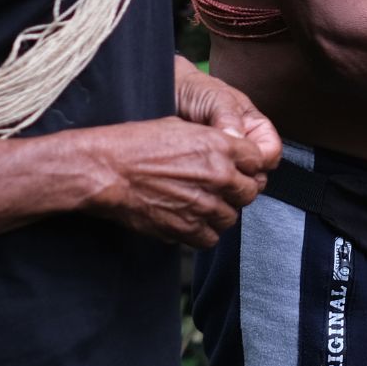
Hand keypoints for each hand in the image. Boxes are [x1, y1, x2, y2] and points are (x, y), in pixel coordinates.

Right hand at [75, 116, 265, 248]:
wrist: (108, 170)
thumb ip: (212, 141)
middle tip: (221, 189)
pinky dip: (203, 232)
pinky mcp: (187, 228)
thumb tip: (226, 149)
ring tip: (201, 205)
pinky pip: (210, 238)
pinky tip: (190, 221)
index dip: (247, 165)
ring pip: (232, 217)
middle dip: (237, 190)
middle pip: (249, 191)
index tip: (237, 168)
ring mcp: (205, 205)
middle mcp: (219, 176)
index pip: (258, 160)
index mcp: (220, 146)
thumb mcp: (181, 127)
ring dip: (220, 212)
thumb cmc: (136, 144)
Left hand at [174, 57, 282, 183]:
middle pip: (257, 173)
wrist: (165, 93)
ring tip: (204, 172)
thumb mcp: (216, 98)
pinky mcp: (206, 171)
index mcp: (255, 127)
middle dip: (244, 177)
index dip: (261, 160)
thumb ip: (229, 117)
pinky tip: (196, 176)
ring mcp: (225, 160)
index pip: (271, 152)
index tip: (242, 161)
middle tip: (222, 171)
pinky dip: (209, 185)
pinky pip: (215, 185)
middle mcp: (243, 146)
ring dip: (225, 183)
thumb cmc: (195, 90)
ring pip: (236, 182)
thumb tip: (236, 139)